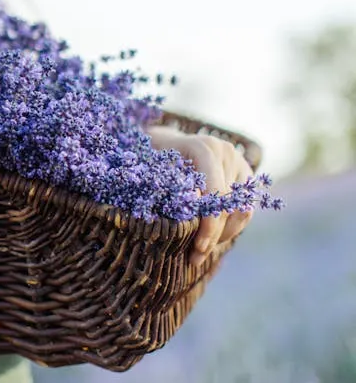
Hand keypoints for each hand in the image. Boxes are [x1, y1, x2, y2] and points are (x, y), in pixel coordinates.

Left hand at [147, 126, 254, 266]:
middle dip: (214, 235)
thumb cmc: (153, 155)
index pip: (217, 194)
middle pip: (230, 205)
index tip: (197, 248)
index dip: (209, 225)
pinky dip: (230, 227)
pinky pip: (244, 209)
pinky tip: (212, 238)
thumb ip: (168, 186)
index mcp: (205, 148)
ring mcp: (239, 163)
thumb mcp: (153, 167)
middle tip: (195, 257)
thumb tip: (185, 212)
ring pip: (243, 210)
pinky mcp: (245, 176)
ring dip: (224, 235)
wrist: (165, 141)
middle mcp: (227, 153)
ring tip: (202, 251)